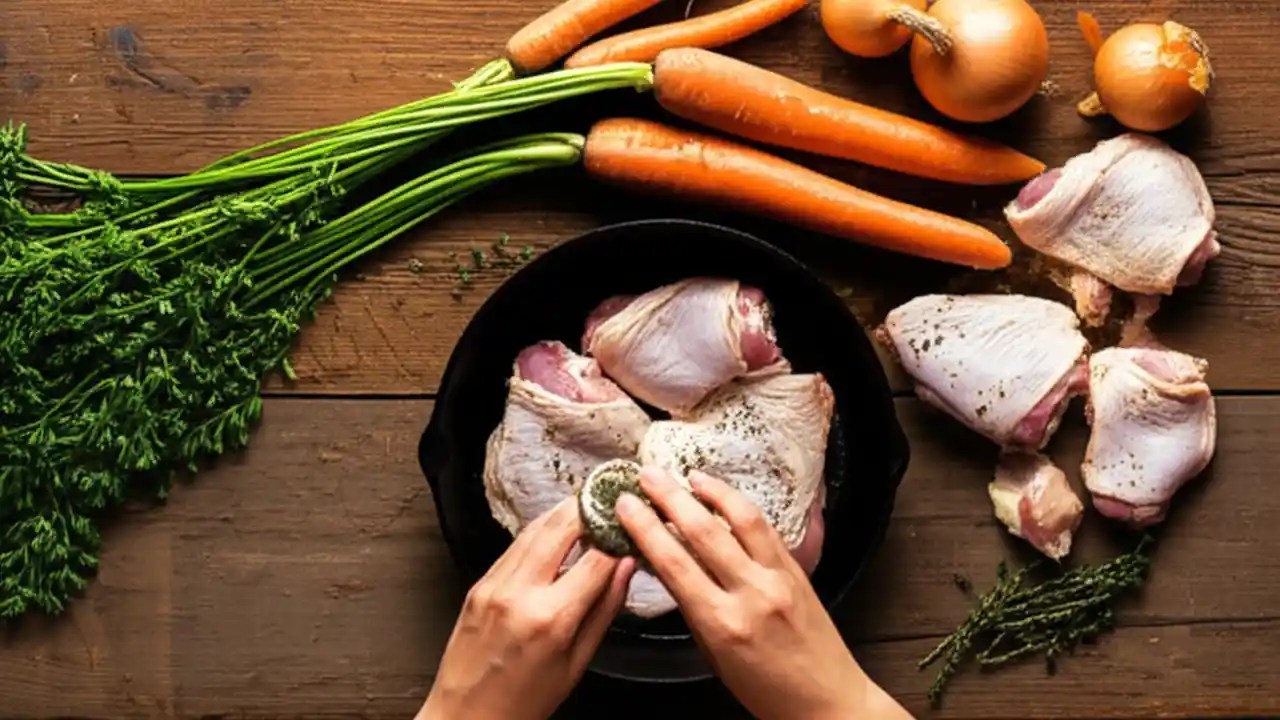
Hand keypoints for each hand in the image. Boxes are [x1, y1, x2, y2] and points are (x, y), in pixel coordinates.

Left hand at [418, 498, 634, 719]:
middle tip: (610, 498)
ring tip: (587, 503)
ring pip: (534, 529)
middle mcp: (520, 594)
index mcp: (551, 619)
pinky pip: (514, 546)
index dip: (619, 537)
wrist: (464, 718)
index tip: (633, 528)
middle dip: (589, 507)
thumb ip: (604, 610)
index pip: (597, 559)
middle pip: (561, 527)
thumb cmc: (521, 703)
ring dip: (563, 511)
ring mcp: (494, 585)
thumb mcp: (577, 664)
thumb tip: (626, 569)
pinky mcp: (479, 584)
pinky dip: (538, 532)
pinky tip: (554, 530)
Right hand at [616, 469, 911, 719]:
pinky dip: (741, 507)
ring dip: (711, 491)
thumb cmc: (766, 690)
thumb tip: (667, 565)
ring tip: (688, 475)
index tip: (626, 504)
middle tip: (647, 475)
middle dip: (670, 498)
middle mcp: (752, 594)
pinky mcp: (798, 570)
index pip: (674, 563)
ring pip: (741, 519)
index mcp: (722, 623)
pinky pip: (766, 529)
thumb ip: (692, 608)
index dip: (645, 528)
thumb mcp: (714, 655)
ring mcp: (779, 578)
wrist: (828, 702)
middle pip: (703, 532)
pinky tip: (725, 496)